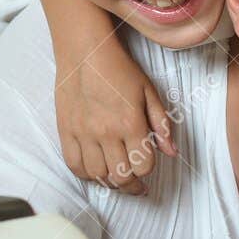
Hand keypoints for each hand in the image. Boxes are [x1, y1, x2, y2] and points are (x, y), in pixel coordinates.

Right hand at [53, 33, 175, 194]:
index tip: (148, 171)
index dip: (148, 172)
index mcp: (130, 123)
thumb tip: (172, 152)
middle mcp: (106, 132)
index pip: (142, 166)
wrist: (85, 52)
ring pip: (97, 175)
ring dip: (110, 182)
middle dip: (132, 185)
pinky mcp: (65, 131)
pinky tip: (96, 172)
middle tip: (136, 186)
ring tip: (117, 179)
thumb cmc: (120, 69)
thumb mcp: (150, 92)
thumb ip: (162, 124)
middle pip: (121, 176)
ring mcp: (83, 133)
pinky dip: (86, 174)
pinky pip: (73, 165)